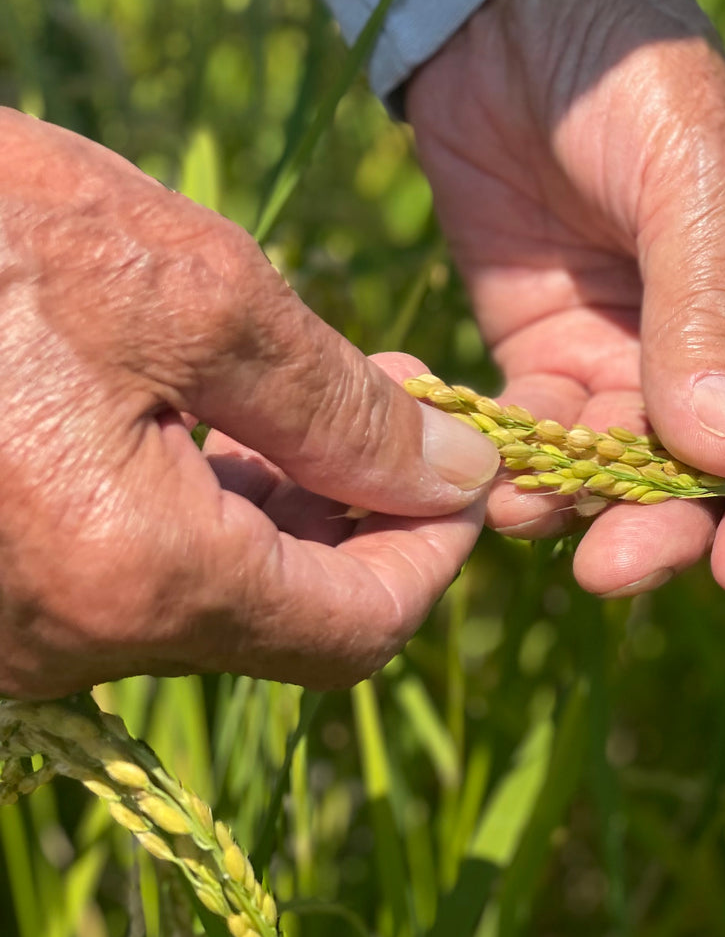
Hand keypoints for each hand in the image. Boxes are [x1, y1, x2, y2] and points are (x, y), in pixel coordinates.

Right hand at [0, 109, 497, 698]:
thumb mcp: (196, 295)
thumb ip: (343, 411)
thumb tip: (454, 475)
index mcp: (136, 578)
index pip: (357, 631)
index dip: (433, 556)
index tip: (467, 472)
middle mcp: (63, 640)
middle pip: (287, 616)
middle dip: (365, 512)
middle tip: (401, 395)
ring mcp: (11, 624)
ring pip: (212, 593)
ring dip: (290, 500)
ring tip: (330, 386)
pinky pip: (131, 569)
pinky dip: (205, 504)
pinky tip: (228, 412)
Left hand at [405, 0, 724, 596]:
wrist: (502, 25)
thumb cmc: (632, 76)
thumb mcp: (692, 177)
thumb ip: (710, 315)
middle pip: (723, 474)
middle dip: (675, 525)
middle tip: (614, 565)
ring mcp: (638, 362)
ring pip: (633, 472)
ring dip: (593, 510)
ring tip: (537, 521)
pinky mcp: (555, 360)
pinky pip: (552, 438)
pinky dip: (530, 470)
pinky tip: (502, 485)